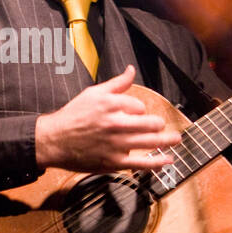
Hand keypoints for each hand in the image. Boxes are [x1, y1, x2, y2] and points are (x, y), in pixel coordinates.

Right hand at [35, 65, 180, 172]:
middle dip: (158, 124)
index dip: (139, 110)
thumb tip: (131, 69)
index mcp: (112, 104)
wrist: (54, 140)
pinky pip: (141, 163)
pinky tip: (167, 160)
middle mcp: (117, 123)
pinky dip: (157, 162)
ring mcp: (117, 143)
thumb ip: (116, 83)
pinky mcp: (114, 161)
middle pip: (151, 122)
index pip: (139, 106)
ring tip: (177, 139)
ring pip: (150, 141)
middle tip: (162, 127)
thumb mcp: (93, 93)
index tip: (135, 115)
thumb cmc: (73, 116)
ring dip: (168, 140)